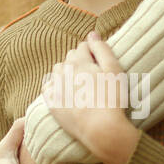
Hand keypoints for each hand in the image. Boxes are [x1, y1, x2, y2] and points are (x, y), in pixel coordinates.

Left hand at [44, 32, 138, 163]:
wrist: (102, 130)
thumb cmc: (112, 100)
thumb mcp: (114, 70)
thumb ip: (102, 49)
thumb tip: (92, 34)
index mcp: (79, 61)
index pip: (82, 47)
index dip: (92, 52)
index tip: (99, 63)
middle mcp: (63, 71)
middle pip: (69, 58)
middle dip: (79, 61)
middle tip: (93, 75)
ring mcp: (56, 88)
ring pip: (57, 71)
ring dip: (66, 73)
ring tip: (81, 84)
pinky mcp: (51, 103)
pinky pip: (48, 88)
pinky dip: (55, 87)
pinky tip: (66, 94)